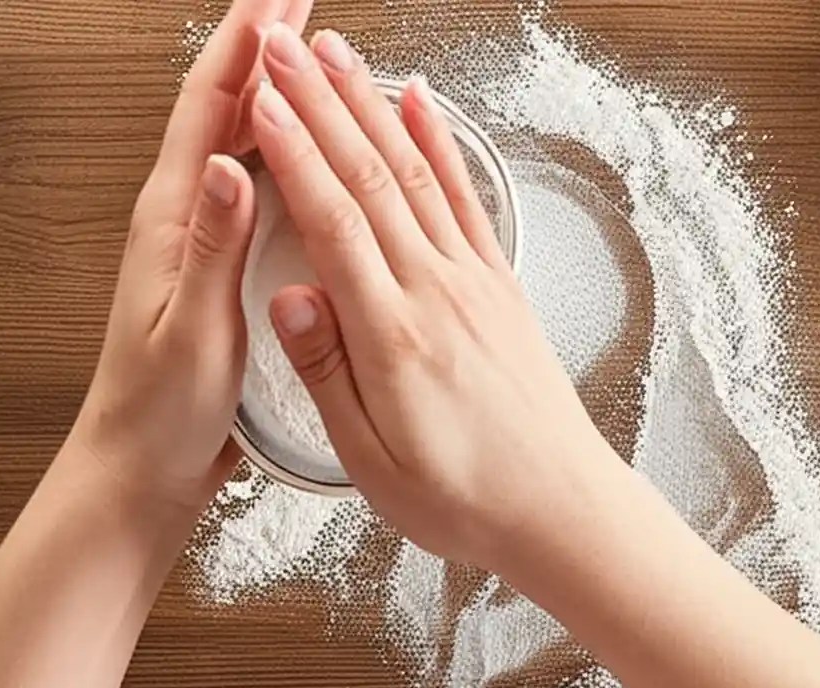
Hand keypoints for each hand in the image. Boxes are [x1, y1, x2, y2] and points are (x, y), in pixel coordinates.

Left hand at [71, 0, 312, 513]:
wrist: (144, 464)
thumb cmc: (162, 409)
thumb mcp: (192, 329)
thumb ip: (211, 246)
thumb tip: (229, 165)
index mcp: (174, 221)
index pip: (208, 109)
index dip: (245, 46)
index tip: (280, 2)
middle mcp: (187, 218)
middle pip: (223, 109)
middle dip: (262, 50)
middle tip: (304, 9)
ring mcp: (206, 239)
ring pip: (244, 145)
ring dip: (276, 94)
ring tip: (315, 63)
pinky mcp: (227, 265)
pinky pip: (261, 188)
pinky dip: (288, 154)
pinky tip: (316, 155)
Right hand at [252, 25, 627, 566]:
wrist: (558, 506)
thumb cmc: (465, 495)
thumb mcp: (371, 457)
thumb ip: (327, 369)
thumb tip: (290, 295)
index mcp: (395, 335)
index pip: (333, 221)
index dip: (293, 153)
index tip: (261, 99)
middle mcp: (439, 293)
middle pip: (372, 178)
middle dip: (323, 104)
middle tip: (287, 48)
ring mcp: (476, 282)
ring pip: (419, 174)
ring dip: (375, 108)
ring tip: (340, 55)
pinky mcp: (501, 286)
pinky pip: (468, 200)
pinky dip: (444, 146)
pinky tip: (425, 106)